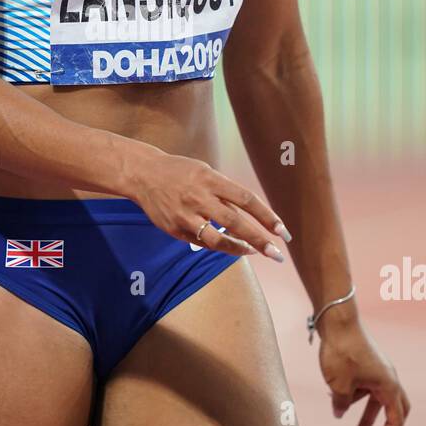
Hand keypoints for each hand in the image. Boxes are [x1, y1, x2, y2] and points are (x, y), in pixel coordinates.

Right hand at [129, 149, 290, 259]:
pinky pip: (201, 243)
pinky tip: (230, 248)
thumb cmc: (180, 172)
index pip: (246, 200)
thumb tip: (249, 217)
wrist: (143, 174)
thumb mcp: (206, 172)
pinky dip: (218, 247)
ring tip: (254, 253)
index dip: (266, 216)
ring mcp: (186, 216)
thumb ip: (225, 194)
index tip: (282, 230)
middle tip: (277, 254)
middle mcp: (199, 198)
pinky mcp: (174, 229)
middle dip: (259, 240)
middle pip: (236, 222)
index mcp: (210, 180)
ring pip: (217, 240)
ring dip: (239, 248)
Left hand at [317, 309, 410, 425]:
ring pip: (378, 403)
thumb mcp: (338, 385)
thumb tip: (339, 412)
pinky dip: (357, 402)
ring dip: (368, 422)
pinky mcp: (367, 365)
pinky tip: (339, 407)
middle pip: (396, 413)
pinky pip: (367, 390)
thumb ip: (341, 404)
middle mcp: (389, 379)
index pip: (394, 421)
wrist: (337, 320)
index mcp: (389, 386)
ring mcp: (379, 371)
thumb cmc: (341, 351)